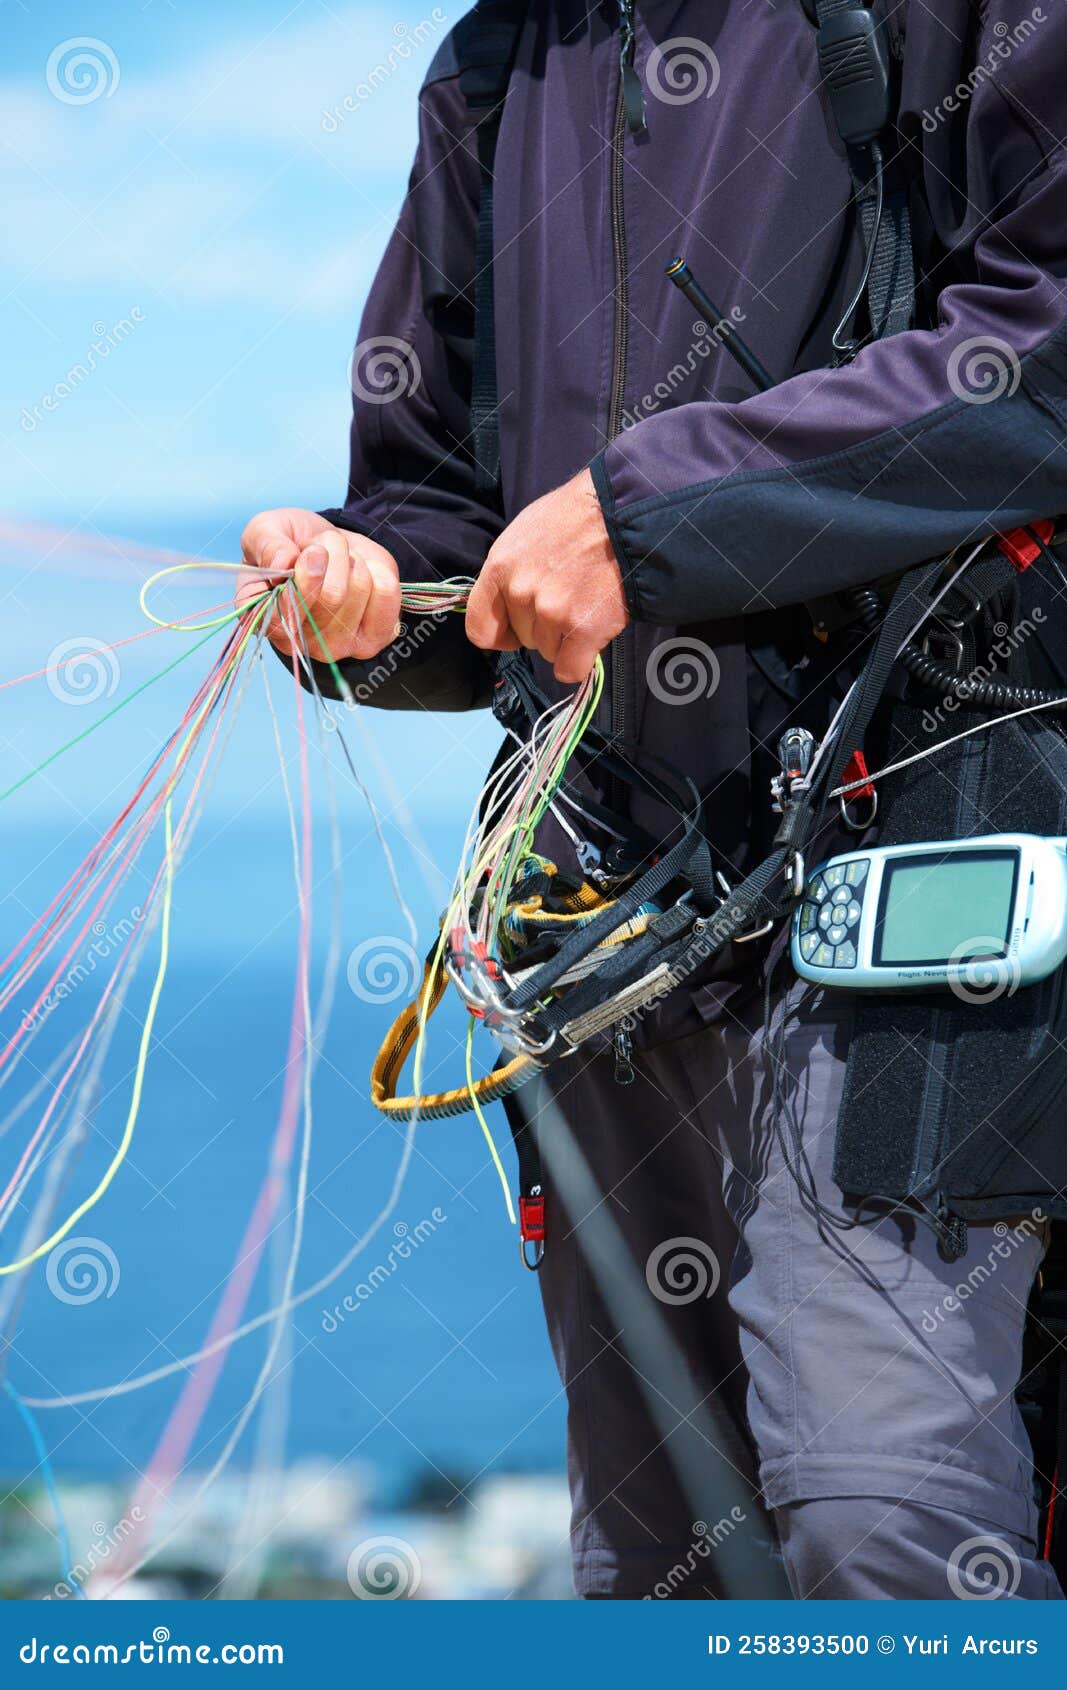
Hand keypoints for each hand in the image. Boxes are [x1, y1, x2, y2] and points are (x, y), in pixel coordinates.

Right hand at [237, 507, 401, 662]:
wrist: (330, 550)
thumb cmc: (292, 544)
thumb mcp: (266, 530)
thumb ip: (266, 543)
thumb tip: (284, 561)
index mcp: (264, 619)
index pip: (286, 615)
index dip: (304, 578)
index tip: (308, 552)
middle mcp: (299, 642)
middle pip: (332, 595)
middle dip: (332, 552)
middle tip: (324, 548)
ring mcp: (339, 646)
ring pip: (360, 588)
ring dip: (352, 559)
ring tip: (341, 561)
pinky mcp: (374, 638)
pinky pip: (387, 593)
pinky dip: (378, 569)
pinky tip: (363, 573)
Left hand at [465, 468, 627, 682]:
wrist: (624, 513)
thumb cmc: (577, 516)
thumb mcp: (526, 533)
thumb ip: (511, 572)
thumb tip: (509, 602)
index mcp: (500, 567)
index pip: (479, 628)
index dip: (500, 635)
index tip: (515, 633)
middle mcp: (520, 592)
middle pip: (523, 639)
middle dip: (544, 628)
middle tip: (571, 598)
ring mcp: (552, 612)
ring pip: (548, 652)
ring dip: (567, 638)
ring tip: (587, 603)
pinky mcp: (584, 628)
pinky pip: (570, 669)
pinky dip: (581, 661)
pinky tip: (593, 637)